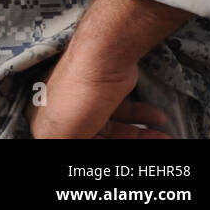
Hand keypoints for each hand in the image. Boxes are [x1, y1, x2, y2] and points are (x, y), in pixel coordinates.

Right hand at [28, 54, 169, 138]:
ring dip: (140, 136)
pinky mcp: (106, 94)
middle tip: (152, 145)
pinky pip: (124, 114)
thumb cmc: (77, 97)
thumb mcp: (62, 133)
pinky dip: (141, 120)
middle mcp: (63, 114)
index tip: (116, 153)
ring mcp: (86, 102)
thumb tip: (76, 140)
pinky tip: (157, 120)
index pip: (71, 143)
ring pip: (114, 130)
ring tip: (163, 137)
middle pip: (95, 139)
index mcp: (46, 123)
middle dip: (123, 145)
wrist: (102, 57)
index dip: (95, 149)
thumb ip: (63, 143)